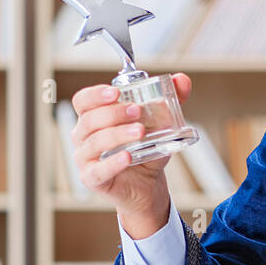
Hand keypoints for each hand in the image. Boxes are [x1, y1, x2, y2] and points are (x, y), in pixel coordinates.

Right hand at [70, 73, 192, 235]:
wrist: (149, 183)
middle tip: (137, 112)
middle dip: (113, 113)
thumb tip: (182, 80)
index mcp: (94, 118)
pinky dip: (112, 162)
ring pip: (93, 143)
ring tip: (140, 132)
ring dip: (117, 135)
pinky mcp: (92, 179)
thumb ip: (171, 100)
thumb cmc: (146, 149)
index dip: (95, 94)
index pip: (83, 101)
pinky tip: (128, 156)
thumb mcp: (160, 123)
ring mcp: (85, 159)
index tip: (117, 92)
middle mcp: (84, 136)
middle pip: (89, 120)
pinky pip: (97, 170)